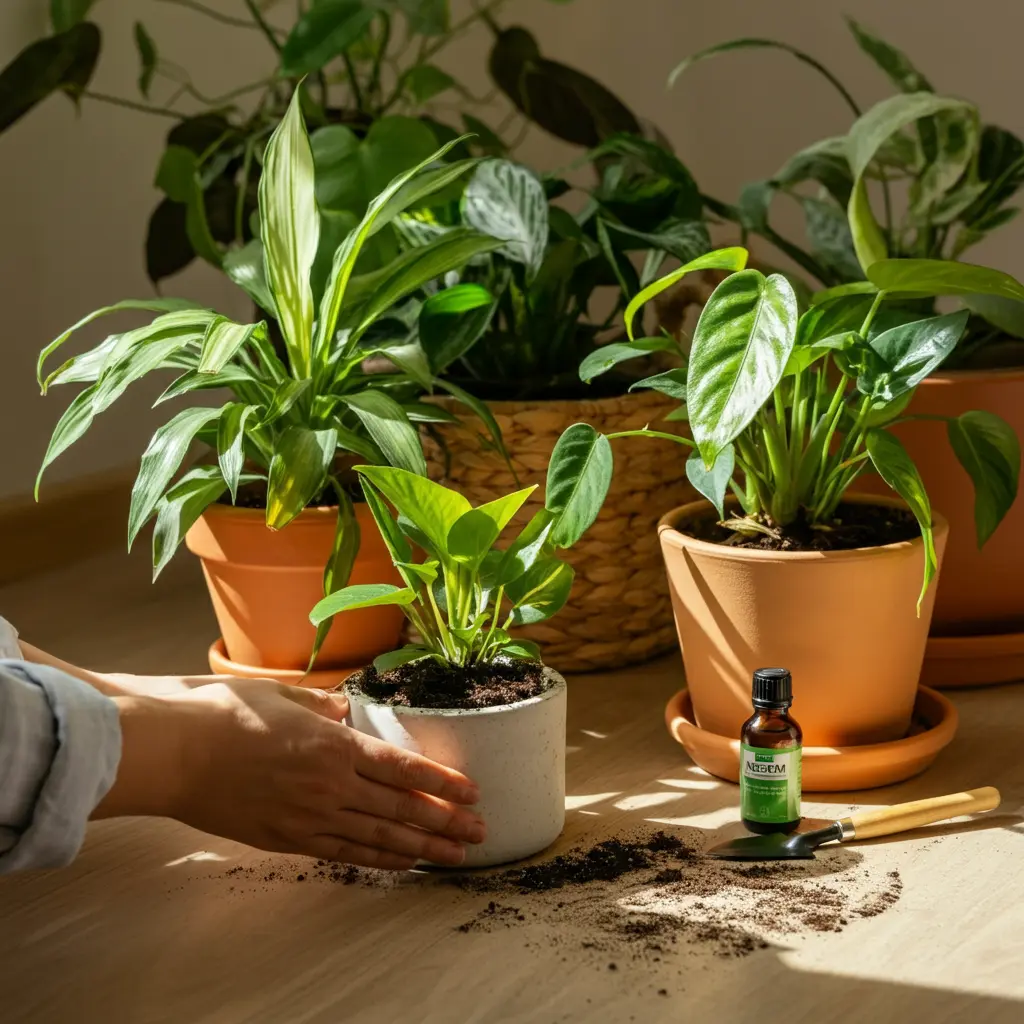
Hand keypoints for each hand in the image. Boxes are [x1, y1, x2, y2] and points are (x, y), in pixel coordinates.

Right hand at [95, 680, 484, 868]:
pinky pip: (343, 852)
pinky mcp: (287, 838)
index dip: (441, 781)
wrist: (177, 752)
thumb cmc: (227, 714)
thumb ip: (324, 708)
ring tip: (456, 855)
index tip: (472, 791)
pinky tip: (402, 864)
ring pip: (379, 836)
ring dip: (422, 847)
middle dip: (446, 820)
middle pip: (401, 806)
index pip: (402, 767)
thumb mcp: (284, 696)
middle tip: (481, 830)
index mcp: (334, 745)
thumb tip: (350, 712)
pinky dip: (377, 860)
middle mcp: (330, 784)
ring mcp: (309, 815)